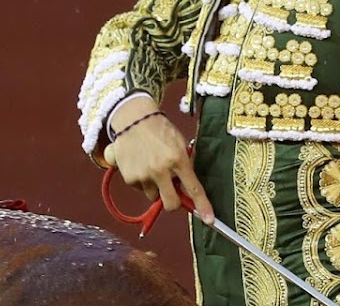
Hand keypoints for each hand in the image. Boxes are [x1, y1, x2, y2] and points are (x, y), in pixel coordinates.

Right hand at [105, 99, 214, 224]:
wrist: (133, 119)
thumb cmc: (160, 130)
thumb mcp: (179, 143)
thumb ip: (185, 164)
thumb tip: (188, 186)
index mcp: (178, 160)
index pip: (194, 189)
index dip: (203, 206)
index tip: (209, 220)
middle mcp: (161, 170)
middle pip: (171, 204)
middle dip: (173, 203)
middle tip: (172, 192)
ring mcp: (144, 175)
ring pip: (153, 197)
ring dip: (155, 188)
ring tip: (152, 167)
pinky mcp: (129, 177)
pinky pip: (140, 188)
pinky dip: (142, 181)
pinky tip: (140, 164)